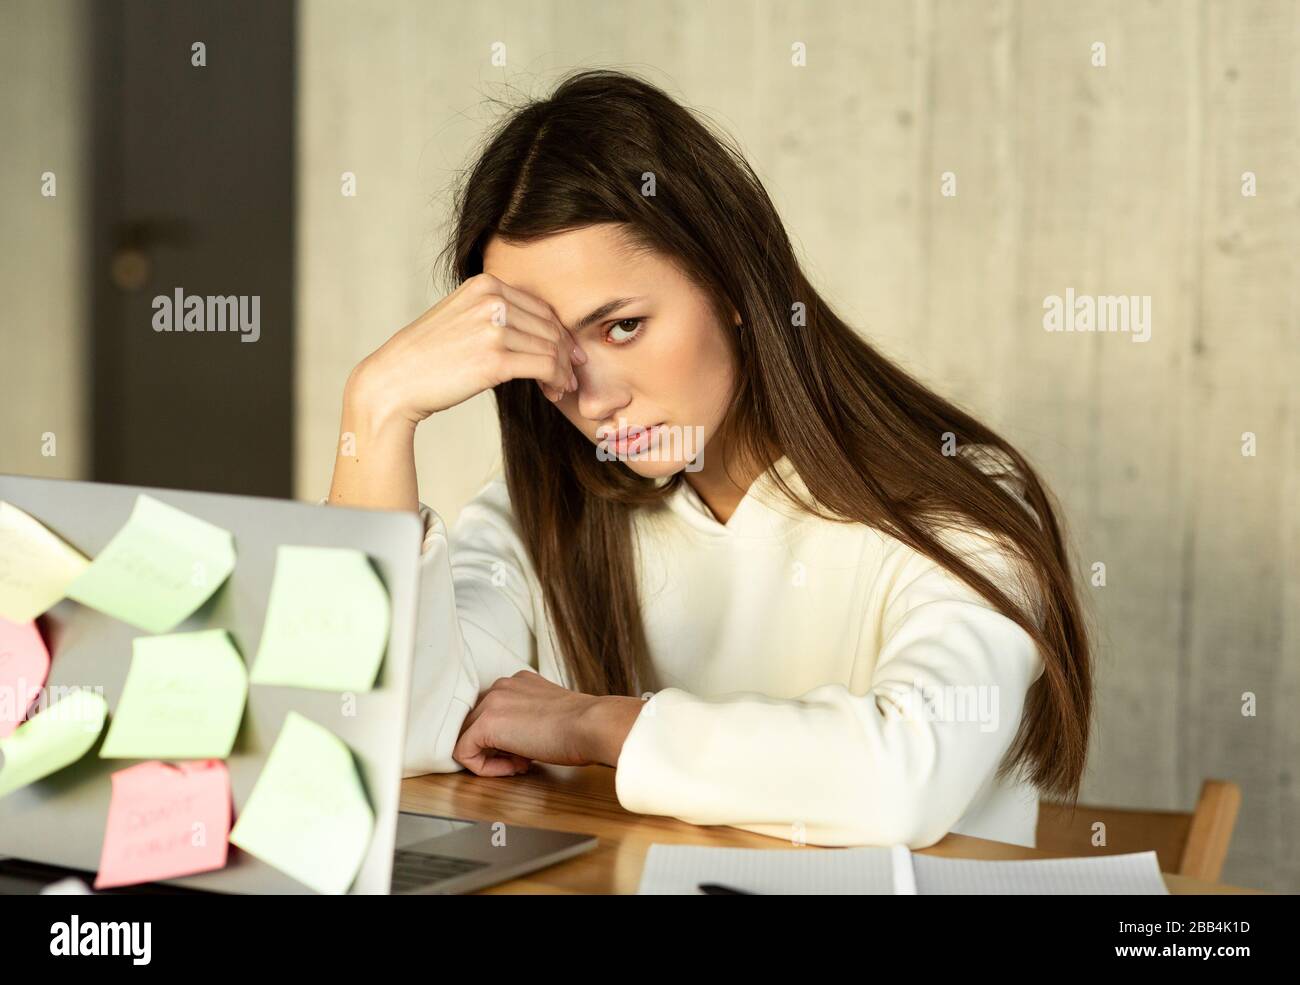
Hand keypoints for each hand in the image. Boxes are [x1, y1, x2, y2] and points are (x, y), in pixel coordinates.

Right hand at [348, 272, 588, 425]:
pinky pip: (545, 367)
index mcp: (484, 284)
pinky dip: (555, 381)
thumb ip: (494, 313)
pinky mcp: (495, 359)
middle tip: (570, 376)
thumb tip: (537, 328)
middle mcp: (491, 300)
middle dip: (565, 354)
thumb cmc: (427, 356)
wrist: (394, 381)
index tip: (567, 353)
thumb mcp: (461, 317)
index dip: (559, 333)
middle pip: (550, 327)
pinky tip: (553, 392)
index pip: (540, 307)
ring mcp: (493, 328)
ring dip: (562, 371)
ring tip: (561, 388)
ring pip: (551, 348)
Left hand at [452, 671, 645, 775]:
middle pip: (478, 725)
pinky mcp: (486, 723)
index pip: (494, 712)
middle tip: (524, 760)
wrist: (590, 725)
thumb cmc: (582, 726)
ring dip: (492, 757)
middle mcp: (502, 686)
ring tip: (522, 763)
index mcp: (518, 682)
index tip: (527, 750)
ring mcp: (492, 702)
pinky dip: (484, 768)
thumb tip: (518, 743)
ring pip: (468, 737)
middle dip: (498, 748)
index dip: (507, 738)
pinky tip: (512, 768)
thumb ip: (530, 720)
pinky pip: (464, 753)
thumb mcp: (551, 715)